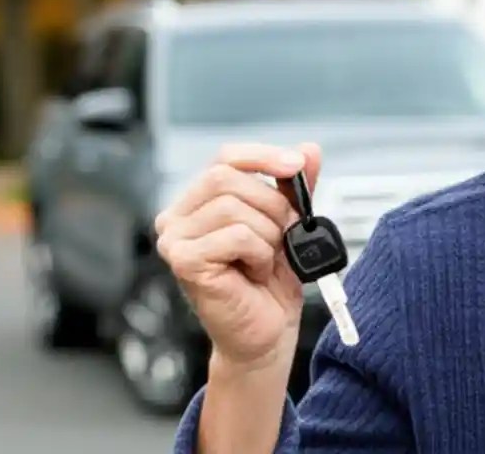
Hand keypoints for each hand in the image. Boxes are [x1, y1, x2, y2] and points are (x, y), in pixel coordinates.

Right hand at [155, 142, 321, 368]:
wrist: (267, 334)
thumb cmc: (269, 285)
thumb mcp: (286, 224)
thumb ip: (294, 187)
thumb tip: (309, 149)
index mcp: (197, 202)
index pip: (226, 158)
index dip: (263, 156)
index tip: (297, 164)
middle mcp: (177, 218)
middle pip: (227, 177)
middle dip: (270, 204)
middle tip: (284, 234)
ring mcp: (175, 240)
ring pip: (234, 207)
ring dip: (267, 235)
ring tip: (265, 261)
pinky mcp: (184, 262)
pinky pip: (236, 236)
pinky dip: (259, 253)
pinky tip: (254, 273)